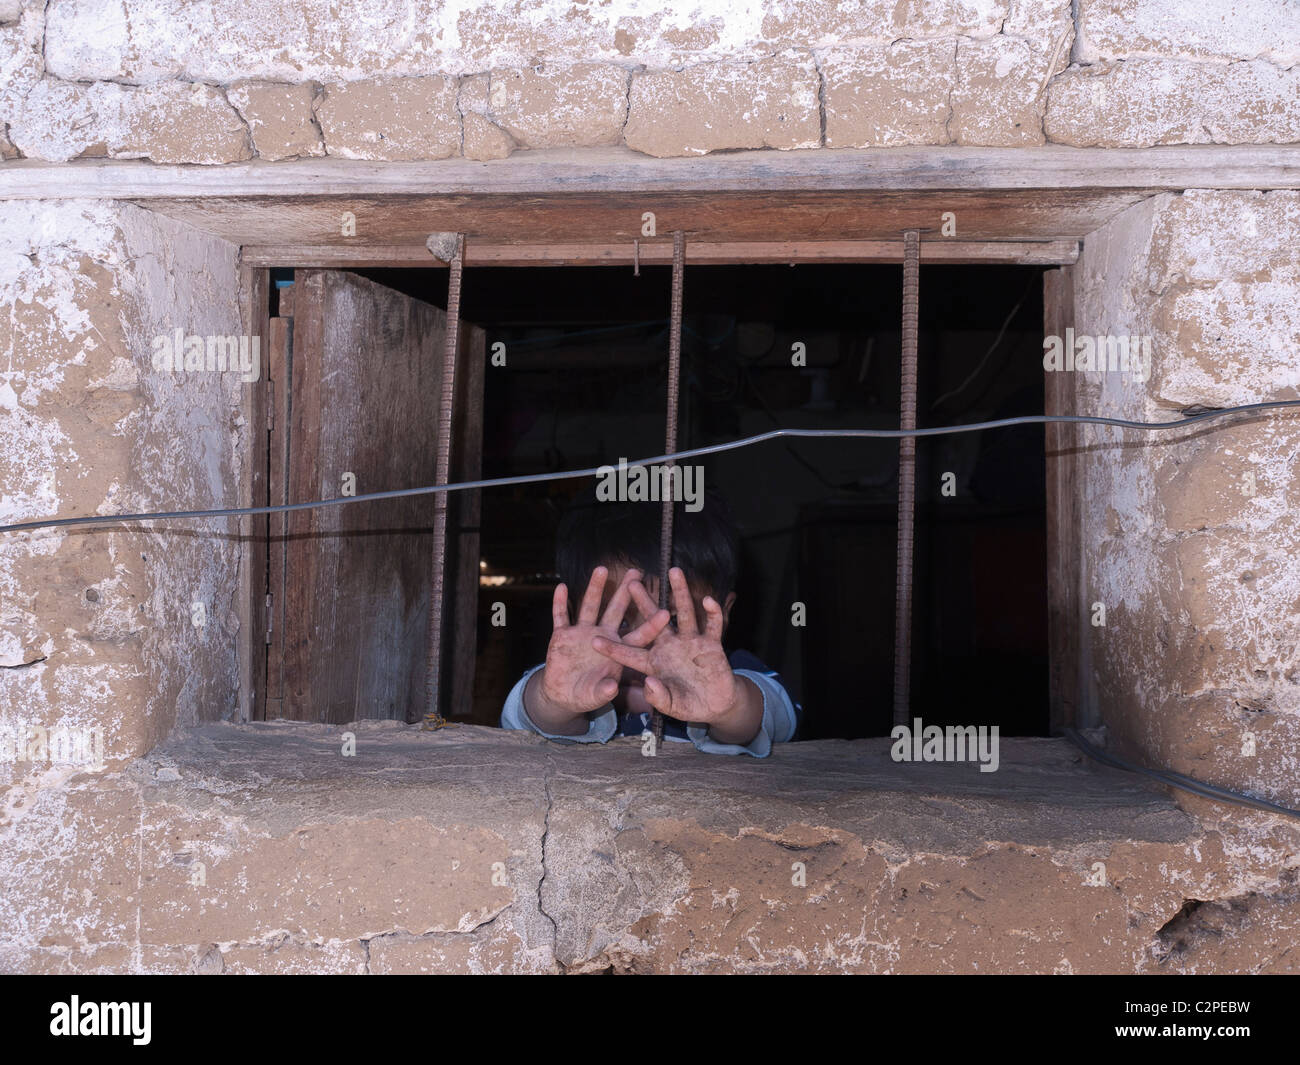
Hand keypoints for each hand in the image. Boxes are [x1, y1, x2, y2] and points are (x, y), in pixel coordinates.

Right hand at [525, 566, 670, 731]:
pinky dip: (559, 603)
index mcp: (617, 650)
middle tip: (637, 572)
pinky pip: (560, 616)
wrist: (563, 694)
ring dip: (594, 589)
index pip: (638, 636)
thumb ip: (603, 693)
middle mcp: (602, 636)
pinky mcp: (562, 635)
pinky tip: (561, 587)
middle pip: (616, 611)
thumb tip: (611, 688)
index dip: (651, 625)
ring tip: (602, 569)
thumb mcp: (595, 697)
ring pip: (590, 607)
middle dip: (625, 592)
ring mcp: (582, 633)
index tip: (666, 613)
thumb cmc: (587, 694)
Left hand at [591, 567, 756, 734]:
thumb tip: (649, 683)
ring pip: (684, 613)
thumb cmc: (688, 705)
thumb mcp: (672, 706)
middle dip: (643, 601)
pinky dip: (712, 613)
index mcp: (654, 663)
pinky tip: (707, 600)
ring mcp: (691, 643)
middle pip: (654, 620)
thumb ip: (659, 698)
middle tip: (630, 581)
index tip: (594, 639)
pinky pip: (712, 625)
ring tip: (674, 571)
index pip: (630, 653)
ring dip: (680, 593)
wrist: (715, 704)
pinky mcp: (712, 644)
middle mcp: (670, 647)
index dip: (613, 648)